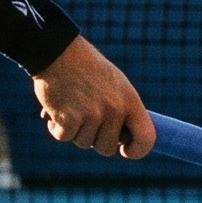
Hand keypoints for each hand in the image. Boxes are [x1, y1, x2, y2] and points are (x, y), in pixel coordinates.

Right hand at [33, 38, 154, 158]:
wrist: (58, 52)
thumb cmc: (86, 67)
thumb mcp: (115, 83)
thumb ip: (122, 109)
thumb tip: (123, 140)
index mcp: (130, 100)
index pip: (146, 138)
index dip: (136, 151)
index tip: (124, 149)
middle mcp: (114, 109)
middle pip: (107, 148)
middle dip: (95, 140)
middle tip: (86, 121)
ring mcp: (91, 114)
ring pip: (84, 143)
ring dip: (74, 131)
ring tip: (71, 107)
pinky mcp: (68, 118)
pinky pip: (64, 137)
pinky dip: (56, 128)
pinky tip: (55, 111)